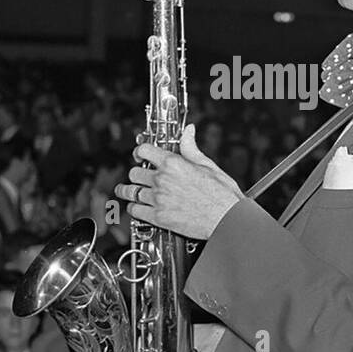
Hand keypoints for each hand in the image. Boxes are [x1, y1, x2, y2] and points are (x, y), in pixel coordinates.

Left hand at [115, 124, 242, 239]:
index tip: (139, 155)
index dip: (139, 152)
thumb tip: (188, 132)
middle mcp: (162, 180)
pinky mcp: (158, 217)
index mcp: (173, 164)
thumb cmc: (222, 194)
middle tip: (138, 177)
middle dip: (137, 174)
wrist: (226, 219)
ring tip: (126, 191)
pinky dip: (133, 209)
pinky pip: (135, 211)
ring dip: (128, 191)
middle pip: (134, 172)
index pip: (144, 150)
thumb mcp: (208, 165)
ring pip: (131, 192)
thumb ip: (191, 148)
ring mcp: (158, 199)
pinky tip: (136, 207)